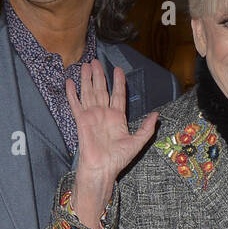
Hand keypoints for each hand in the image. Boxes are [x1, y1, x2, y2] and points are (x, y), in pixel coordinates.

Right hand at [66, 60, 157, 227]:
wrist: (102, 168)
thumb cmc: (118, 159)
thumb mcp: (137, 143)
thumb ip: (146, 128)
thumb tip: (157, 115)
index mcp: (117, 117)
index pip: (118, 94)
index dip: (118, 82)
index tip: (118, 70)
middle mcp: (104, 114)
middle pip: (101, 89)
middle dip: (99, 75)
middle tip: (96, 61)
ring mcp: (92, 115)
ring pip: (89, 92)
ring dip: (87, 79)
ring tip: (86, 65)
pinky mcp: (81, 120)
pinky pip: (76, 103)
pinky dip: (72, 93)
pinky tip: (70, 81)